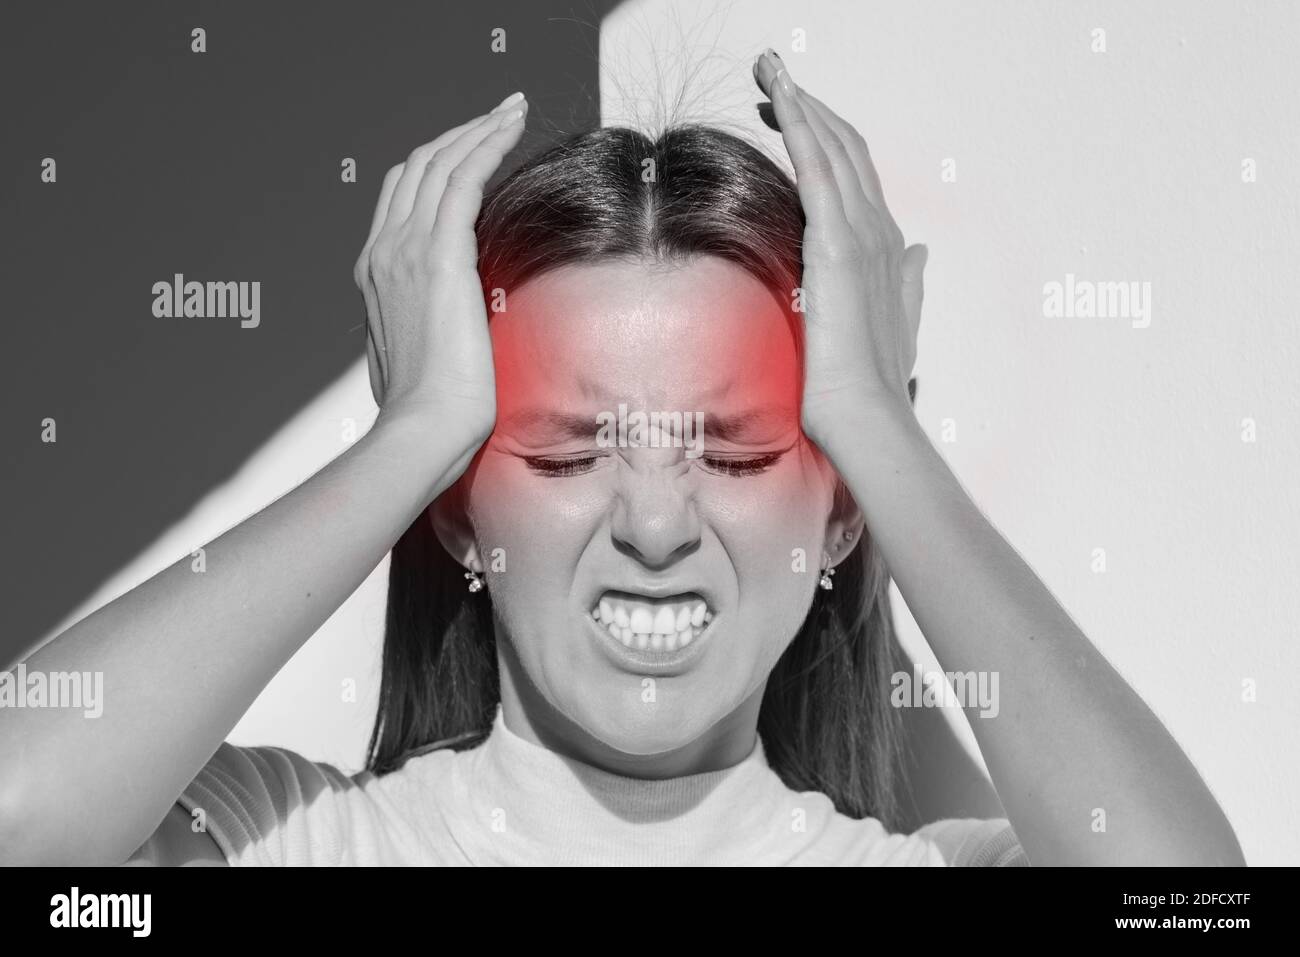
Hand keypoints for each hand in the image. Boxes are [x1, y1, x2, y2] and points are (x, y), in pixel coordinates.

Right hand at [353, 92, 527, 440]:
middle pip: (418, 167)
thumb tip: (449, 333)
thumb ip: (426, 329)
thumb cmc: (429, 413)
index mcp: (375, 274)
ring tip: (512, 109)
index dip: (438, 164)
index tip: (474, 149)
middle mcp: (383, 252)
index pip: (402, 196)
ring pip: (441, 163)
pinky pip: (463, 177)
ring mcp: (405, 250)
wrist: (423, 430)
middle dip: (460, 134)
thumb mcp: (419, 360)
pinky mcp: (439, 255)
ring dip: (479, 128)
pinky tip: (512, 127)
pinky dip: (487, 143)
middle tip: (500, 115)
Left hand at [752, 51, 926, 444]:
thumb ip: (907, 284)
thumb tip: (922, 251)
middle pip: (846, 149)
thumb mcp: (894, 327)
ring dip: (801, 100)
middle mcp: (880, 232)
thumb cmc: (870, 386)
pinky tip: (781, 96)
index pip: (856, 176)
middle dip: (810, 106)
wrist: (866, 415)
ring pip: (833, 148)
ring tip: (770, 67)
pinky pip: (818, 169)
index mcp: (887, 250)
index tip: (790, 114)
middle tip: (773, 76)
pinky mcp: (837, 245)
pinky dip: (801, 126)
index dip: (826, 138)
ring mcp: (861, 235)